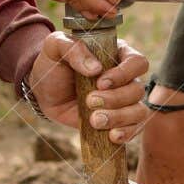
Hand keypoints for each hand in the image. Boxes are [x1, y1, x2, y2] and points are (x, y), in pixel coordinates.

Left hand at [28, 32, 149, 143]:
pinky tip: (112, 136)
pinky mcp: (118, 121)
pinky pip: (134, 129)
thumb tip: (95, 68)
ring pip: (138, 111)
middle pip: (137, 90)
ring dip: (119, 118)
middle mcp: (125, 78)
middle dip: (115, 99)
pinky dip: (126, 133)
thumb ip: (74, 48)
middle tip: (90, 101)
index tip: (101, 83)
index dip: (124, 74)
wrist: (45, 92)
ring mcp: (124, 101)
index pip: (137, 62)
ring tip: (95, 120)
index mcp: (117, 55)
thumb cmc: (54, 64)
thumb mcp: (56, 47)